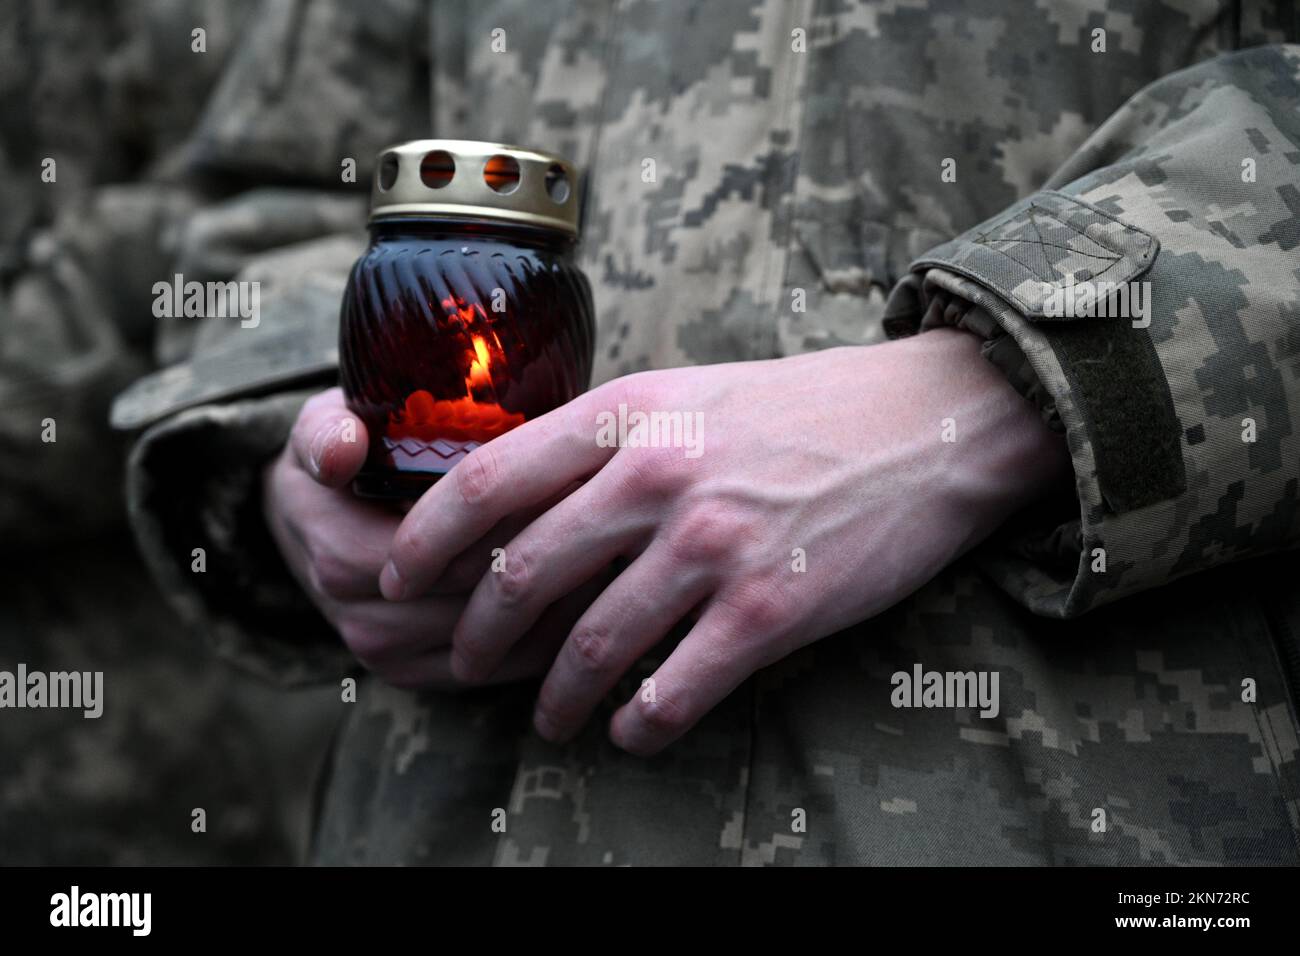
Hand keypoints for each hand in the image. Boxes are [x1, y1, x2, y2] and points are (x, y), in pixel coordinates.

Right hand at [262, 387, 596, 687]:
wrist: (313, 519)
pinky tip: (593, 592)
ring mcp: (397, 658)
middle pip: (481, 600)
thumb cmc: (339, 461)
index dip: (512, 523)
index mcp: (342, 561)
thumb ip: (326, 437)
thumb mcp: (321, 431)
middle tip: (604, 513)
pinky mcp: (426, 675)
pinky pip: (505, 669)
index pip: (449, 558)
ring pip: (502, 642)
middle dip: (544, 555)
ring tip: (610, 547)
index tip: (568, 480)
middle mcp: (367, 623)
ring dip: (558, 598)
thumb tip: (340, 453)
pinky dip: (553, 634)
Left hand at [380, 329, 1070, 752]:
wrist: (924, 423)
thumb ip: (607, 441)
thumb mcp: (687, 394)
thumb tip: (529, 504)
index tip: (397, 579)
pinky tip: (632, 730)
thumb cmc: (800, 409)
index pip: (484, 480)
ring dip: (556, 698)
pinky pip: (675, 687)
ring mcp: (712, 543)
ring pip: (592, 644)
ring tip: (551, 719)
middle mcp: (657, 476)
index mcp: (627, 415)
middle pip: (520, 573)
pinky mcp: (769, 604)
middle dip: (478, 635)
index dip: (425, 542)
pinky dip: (641, 723)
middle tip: (466, 664)